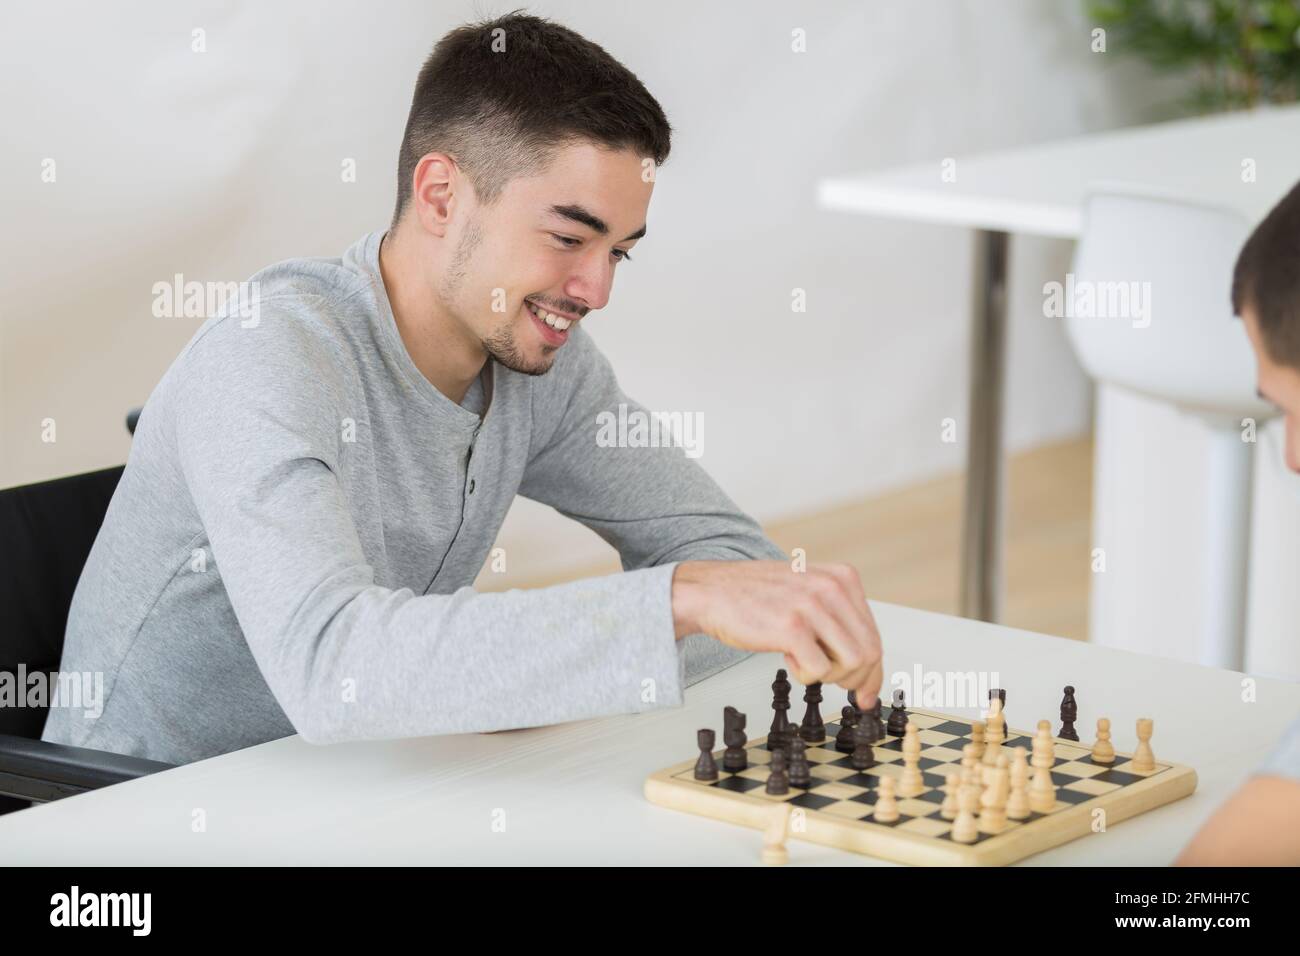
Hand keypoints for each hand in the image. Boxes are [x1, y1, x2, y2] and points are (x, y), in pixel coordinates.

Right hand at [671, 560, 881, 707]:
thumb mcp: (810, 593)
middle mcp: (832, 588)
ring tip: (805, 663)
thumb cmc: (757, 597)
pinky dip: (805, 675)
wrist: (711, 590)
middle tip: (835, 685)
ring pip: (851, 664)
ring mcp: (812, 606)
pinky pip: (818, 671)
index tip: (867, 692)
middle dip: (855, 679)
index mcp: (843, 578)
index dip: (873, 672)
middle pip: (868, 653)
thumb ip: (839, 619)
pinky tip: (788, 658)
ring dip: (829, 676)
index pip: (874, 636)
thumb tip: (867, 668)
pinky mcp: (791, 627)